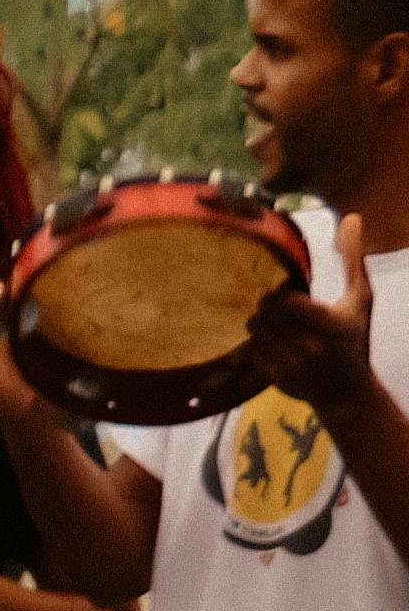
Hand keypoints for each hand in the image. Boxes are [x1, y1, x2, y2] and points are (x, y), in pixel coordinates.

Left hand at [246, 215, 386, 426]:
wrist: (346, 393)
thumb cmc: (355, 339)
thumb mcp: (361, 299)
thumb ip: (354, 259)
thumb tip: (351, 217)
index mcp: (331, 325)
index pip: (287, 300)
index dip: (283, 292)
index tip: (290, 292)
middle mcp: (310, 347)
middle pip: (266, 312)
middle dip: (268, 304)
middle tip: (277, 304)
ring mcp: (291, 365)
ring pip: (255, 330)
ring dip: (259, 320)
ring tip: (273, 320)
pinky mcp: (276, 379)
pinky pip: (250, 350)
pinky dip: (254, 340)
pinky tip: (269, 339)